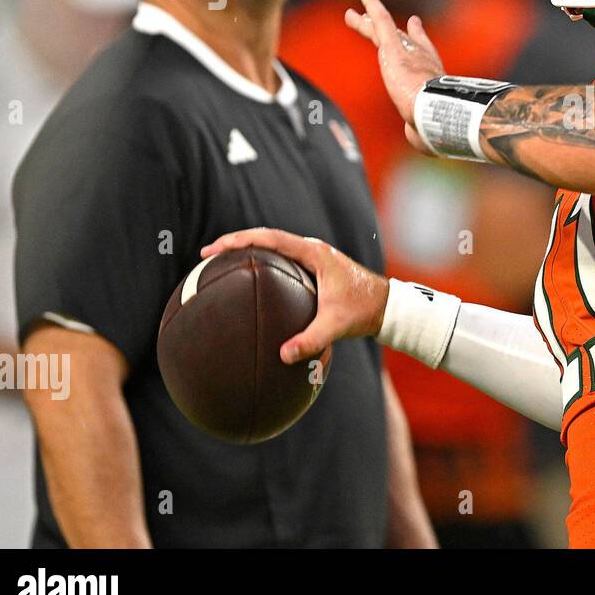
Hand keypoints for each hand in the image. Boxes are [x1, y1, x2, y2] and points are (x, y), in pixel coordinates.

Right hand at [200, 228, 389, 364]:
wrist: (387, 306)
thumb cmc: (364, 310)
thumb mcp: (337, 324)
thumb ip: (311, 339)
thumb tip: (283, 356)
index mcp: (314, 253)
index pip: (270, 238)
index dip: (240, 240)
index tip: (215, 248)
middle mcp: (312, 249)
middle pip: (266, 238)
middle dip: (236, 243)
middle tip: (207, 255)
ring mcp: (313, 257)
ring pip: (274, 247)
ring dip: (248, 251)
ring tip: (221, 264)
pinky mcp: (314, 268)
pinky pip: (282, 260)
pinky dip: (262, 265)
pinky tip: (249, 284)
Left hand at [345, 0, 444, 125]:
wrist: (433, 111)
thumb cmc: (434, 124)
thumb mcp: (426, 129)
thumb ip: (421, 133)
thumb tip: (421, 142)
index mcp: (428, 73)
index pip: (421, 49)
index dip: (417, 36)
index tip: (413, 24)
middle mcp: (419, 55)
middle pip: (399, 35)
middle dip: (387, 25)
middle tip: (376, 13)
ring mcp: (404, 48)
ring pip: (382, 26)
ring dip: (366, 16)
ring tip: (352, 7)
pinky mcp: (391, 44)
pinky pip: (380, 16)